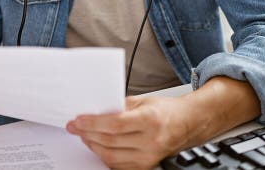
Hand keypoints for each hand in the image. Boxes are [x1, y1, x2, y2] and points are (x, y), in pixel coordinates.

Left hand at [66, 96, 191, 169]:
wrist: (188, 123)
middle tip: (76, 127)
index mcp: (149, 120)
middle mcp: (151, 141)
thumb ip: (120, 106)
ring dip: (93, 146)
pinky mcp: (148, 166)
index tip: (78, 120)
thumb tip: (96, 111)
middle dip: (87, 134)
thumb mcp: (143, 101)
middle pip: (110, 141)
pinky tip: (98, 147)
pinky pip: (120, 166)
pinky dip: (106, 158)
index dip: (92, 123)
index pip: (114, 125)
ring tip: (85, 136)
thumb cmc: (167, 110)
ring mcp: (150, 156)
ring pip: (112, 157)